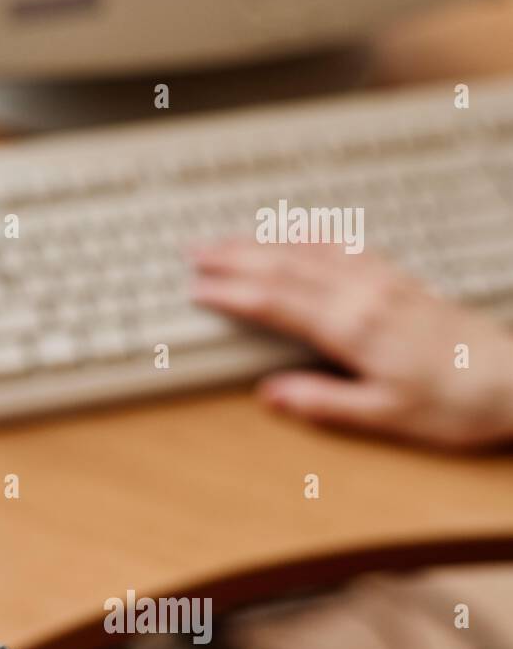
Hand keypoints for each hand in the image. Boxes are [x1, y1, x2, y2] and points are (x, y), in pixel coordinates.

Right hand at [191, 241, 512, 448]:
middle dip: (233, 257)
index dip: (231, 293)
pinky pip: (341, 244)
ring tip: (224, 239)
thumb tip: (270, 395)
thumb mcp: (385, 416)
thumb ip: (324, 402)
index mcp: (352, 329)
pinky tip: (292, 232)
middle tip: (192, 252)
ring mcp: (381, 280)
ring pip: (308, 250)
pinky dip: (307, 235)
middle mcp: (363, 295)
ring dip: (262, 242)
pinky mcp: (397, 277)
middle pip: (283, 267)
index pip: (275, 303)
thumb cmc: (455, 403)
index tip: (197, 288)